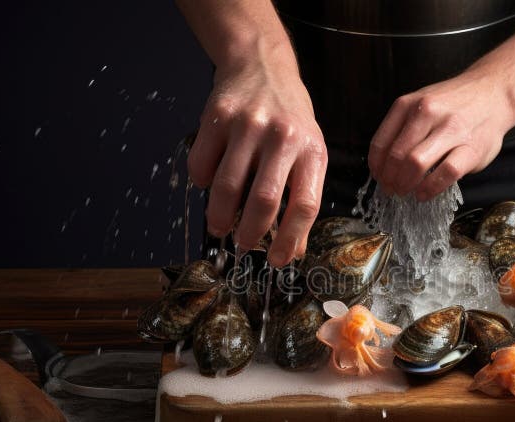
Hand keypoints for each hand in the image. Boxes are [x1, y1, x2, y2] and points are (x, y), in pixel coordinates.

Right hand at [188, 58, 326, 266]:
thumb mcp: (309, 154)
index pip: (305, 205)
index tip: (279, 261)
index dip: (291, 240)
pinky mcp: (217, 117)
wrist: (263, 67)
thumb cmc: (290, 120)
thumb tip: (293, 250)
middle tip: (243, 246)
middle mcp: (283, 137)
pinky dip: (201, 183)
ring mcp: (248, 125)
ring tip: (220, 226)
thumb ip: (302, 198)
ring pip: (228, 187)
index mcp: (312, 151)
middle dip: (250, 233)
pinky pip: (202, 165)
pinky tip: (209, 184)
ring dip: (220, 216)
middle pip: (264, 200)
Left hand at [368, 70, 514, 200]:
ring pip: (416, 164)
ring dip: (406, 184)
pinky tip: (424, 193)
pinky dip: (430, 188)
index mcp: (409, 104)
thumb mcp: (421, 103)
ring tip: (406, 192)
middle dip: (390, 180)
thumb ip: (403, 127)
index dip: (377, 167)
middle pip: (396, 157)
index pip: (381, 143)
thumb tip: (384, 163)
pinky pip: (445, 173)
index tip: (379, 178)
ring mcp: (450, 130)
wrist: (494, 93)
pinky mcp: (471, 148)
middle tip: (392, 189)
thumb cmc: (455, 104)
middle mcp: (427, 113)